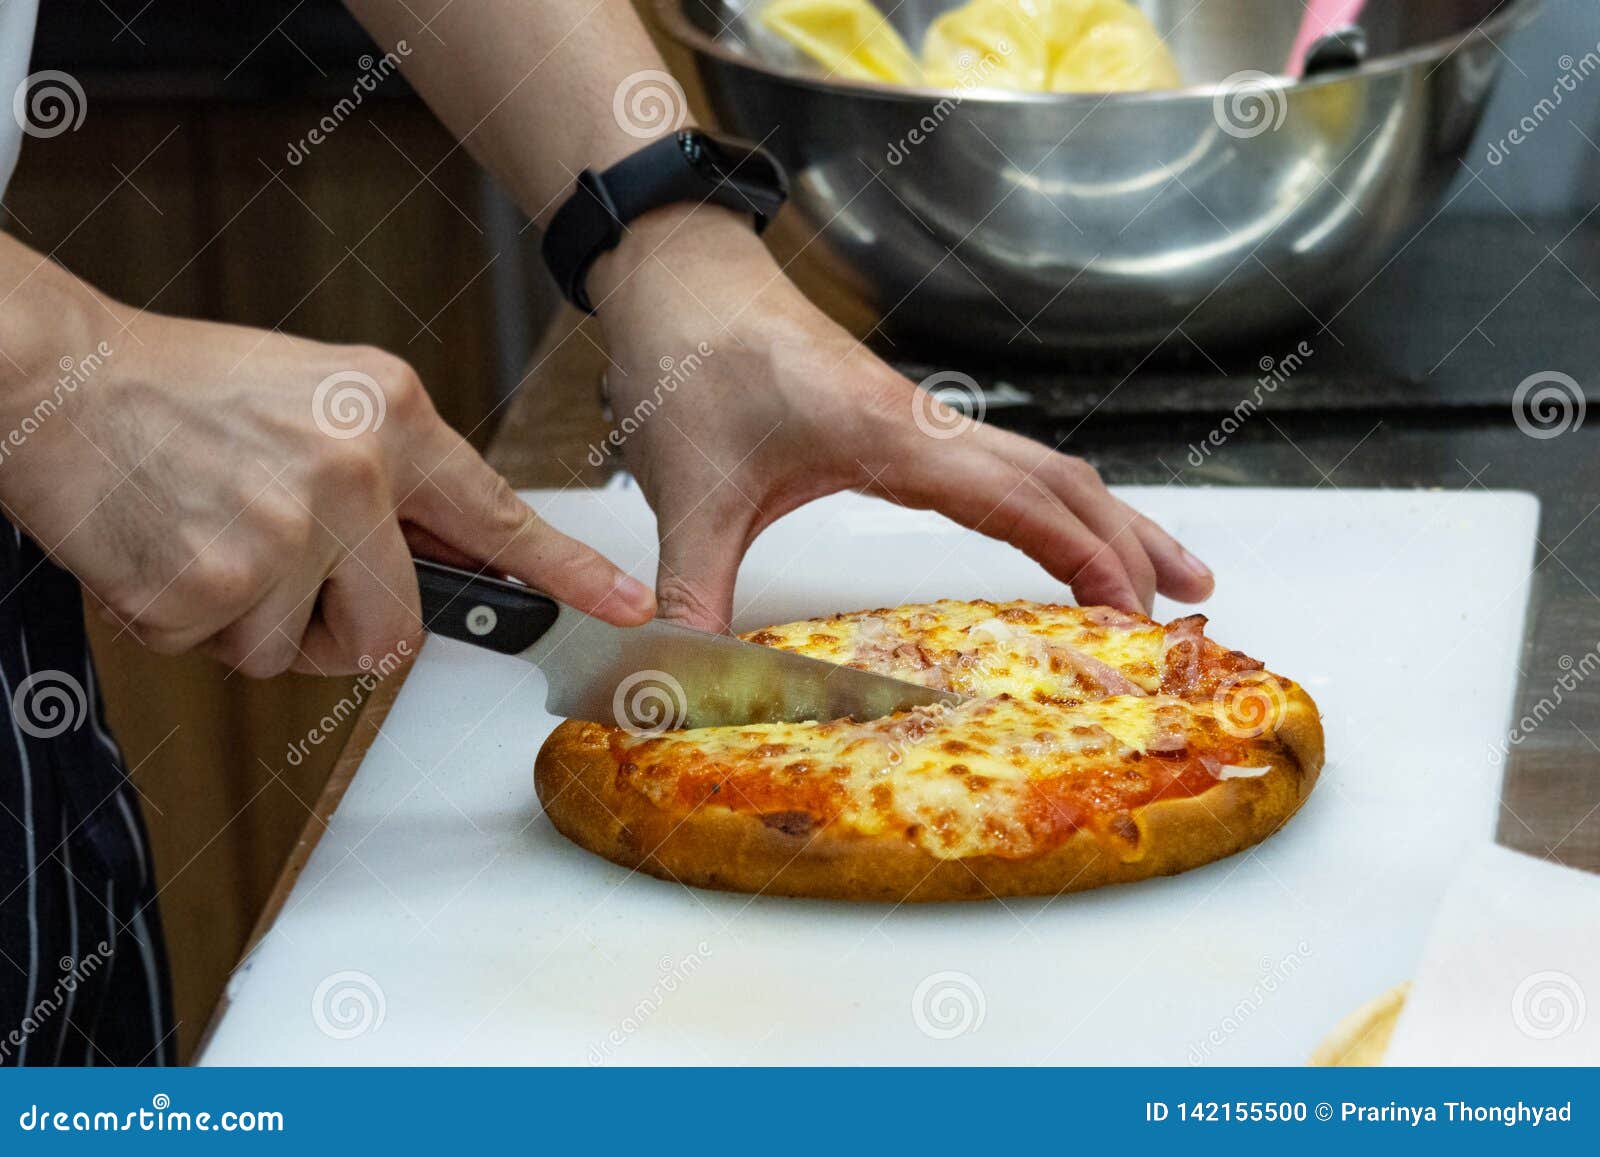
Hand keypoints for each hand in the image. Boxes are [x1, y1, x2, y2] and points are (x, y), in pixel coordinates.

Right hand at [0, 303, 653, 676]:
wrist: (56, 378)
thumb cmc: (184, 390)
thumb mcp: (320, 397)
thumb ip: (393, 474)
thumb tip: (453, 555)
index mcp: (387, 414)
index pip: (497, 515)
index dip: (568, 574)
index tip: (625, 608)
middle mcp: (352, 472)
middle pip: (396, 630)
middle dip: (341, 628)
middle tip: (282, 575)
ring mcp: (283, 532)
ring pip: (301, 653)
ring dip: (253, 623)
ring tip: (209, 538)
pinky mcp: (210, 587)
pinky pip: (223, 655)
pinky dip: (187, 623)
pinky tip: (165, 550)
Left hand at [591, 205, 1213, 631]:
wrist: (681, 276)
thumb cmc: (694, 362)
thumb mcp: (688, 496)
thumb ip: (689, 596)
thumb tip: (677, 682)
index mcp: (895, 438)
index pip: (1023, 503)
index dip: (1088, 560)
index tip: (1135, 616)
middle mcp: (927, 426)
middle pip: (1064, 481)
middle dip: (1133, 541)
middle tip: (1191, 602)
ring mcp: (922, 422)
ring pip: (1046, 467)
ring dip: (1110, 517)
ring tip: (1170, 571)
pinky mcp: (904, 424)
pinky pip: (1007, 465)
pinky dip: (1057, 504)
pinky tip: (1063, 532)